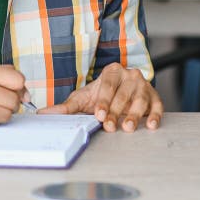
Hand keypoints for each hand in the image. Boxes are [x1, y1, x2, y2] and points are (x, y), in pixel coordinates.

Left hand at [38, 63, 162, 131]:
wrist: (120, 95)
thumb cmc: (100, 96)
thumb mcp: (82, 99)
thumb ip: (65, 107)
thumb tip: (41, 113)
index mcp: (112, 71)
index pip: (107, 84)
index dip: (103, 100)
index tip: (99, 114)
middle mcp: (129, 75)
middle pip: (123, 93)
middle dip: (116, 111)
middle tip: (110, 125)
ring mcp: (143, 86)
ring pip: (140, 99)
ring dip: (134, 114)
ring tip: (128, 127)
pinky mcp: (154, 97)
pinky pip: (157, 105)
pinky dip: (155, 115)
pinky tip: (151, 125)